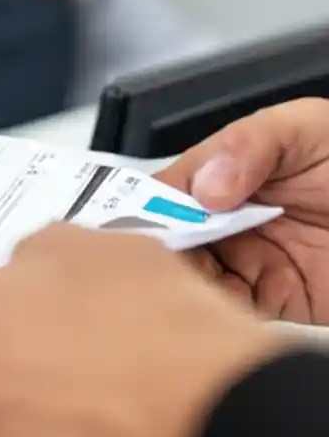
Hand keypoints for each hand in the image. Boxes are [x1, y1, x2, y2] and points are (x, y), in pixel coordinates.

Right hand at [156, 99, 328, 323]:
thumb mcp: (309, 129)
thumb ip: (250, 144)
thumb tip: (202, 184)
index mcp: (229, 170)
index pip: (165, 186)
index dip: (140, 203)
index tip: (127, 219)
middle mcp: (232, 215)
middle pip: (167, 233)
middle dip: (149, 245)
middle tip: (144, 255)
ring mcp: (249, 259)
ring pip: (187, 274)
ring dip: (173, 279)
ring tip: (168, 279)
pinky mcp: (271, 299)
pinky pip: (224, 308)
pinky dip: (205, 307)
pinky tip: (200, 299)